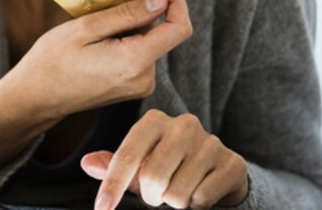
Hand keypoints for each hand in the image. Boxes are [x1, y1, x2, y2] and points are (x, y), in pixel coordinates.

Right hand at [1, 0, 192, 124]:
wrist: (36, 97)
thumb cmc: (54, 61)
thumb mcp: (86, 28)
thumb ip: (127, 14)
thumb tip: (160, 2)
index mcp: (135, 62)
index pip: (179, 29)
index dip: (175, 2)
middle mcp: (144, 78)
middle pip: (160, 33)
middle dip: (140, 14)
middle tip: (107, 6)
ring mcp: (139, 86)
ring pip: (148, 42)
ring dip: (129, 27)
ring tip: (95, 28)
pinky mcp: (131, 87)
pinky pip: (139, 55)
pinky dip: (125, 41)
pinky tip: (98, 42)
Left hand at [81, 110, 249, 209]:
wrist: (220, 171)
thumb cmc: (170, 167)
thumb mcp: (140, 164)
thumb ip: (114, 165)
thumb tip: (88, 164)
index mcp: (154, 121)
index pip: (127, 156)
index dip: (113, 186)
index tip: (102, 209)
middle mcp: (183, 124)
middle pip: (153, 179)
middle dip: (152, 197)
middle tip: (159, 195)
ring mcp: (210, 142)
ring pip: (177, 194)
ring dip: (176, 203)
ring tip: (182, 190)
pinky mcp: (232, 163)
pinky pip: (202, 199)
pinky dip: (198, 205)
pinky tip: (202, 191)